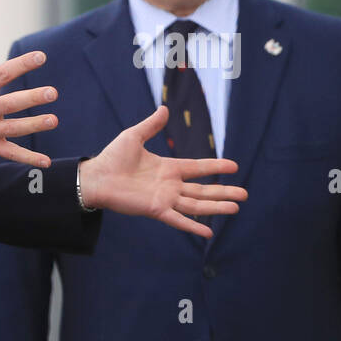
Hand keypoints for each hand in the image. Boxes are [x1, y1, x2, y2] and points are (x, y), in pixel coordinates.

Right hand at [0, 21, 59, 167]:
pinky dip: (29, 159)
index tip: (41, 57)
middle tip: (52, 92)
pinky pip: (11, 154)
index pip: (2, 74)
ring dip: (34, 125)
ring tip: (54, 120)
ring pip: (14, 129)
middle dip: (32, 98)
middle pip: (11, 103)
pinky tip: (47, 162)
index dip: (21, 65)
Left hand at [78, 106, 247, 238]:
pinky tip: (209, 231)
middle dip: (224, 192)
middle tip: (245, 194)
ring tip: (236, 208)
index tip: (234, 167)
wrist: (95, 176)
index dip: (215, 167)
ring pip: (196, 205)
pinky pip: (178, 219)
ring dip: (216, 207)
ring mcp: (164, 199)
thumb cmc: (112, 158)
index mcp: (168, 168)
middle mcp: (170, 185)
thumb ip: (152, 125)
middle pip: (203, 190)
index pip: (198, 168)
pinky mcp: (155, 209)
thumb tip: (164, 109)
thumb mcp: (134, 136)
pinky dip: (193, 226)